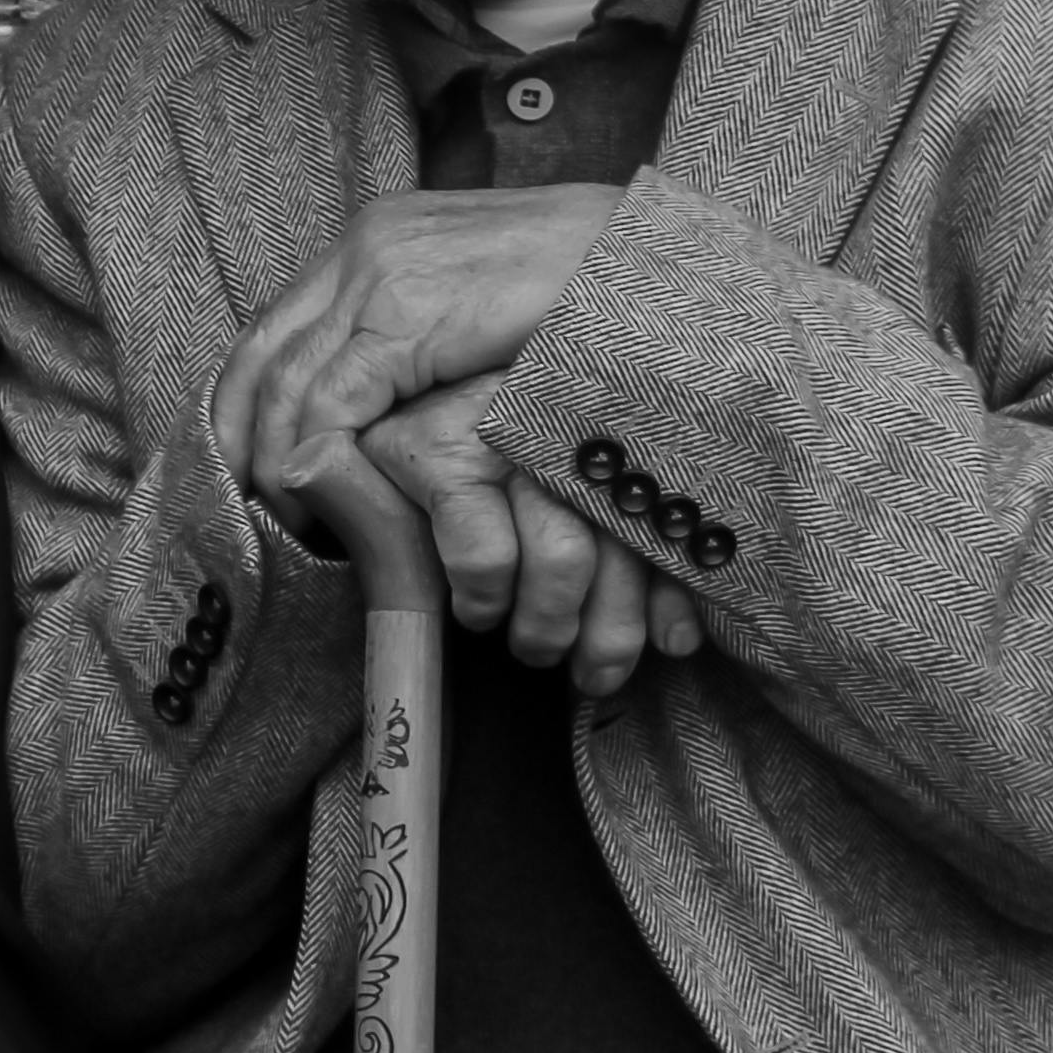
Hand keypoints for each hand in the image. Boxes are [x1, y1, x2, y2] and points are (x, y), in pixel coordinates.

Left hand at [215, 187, 619, 494]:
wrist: (663, 259)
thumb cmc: (594, 292)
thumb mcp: (485, 311)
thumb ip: (424, 344)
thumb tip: (368, 414)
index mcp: (380, 240)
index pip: (275, 329)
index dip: (240, 406)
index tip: (239, 467)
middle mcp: (366, 246)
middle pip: (261, 353)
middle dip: (238, 438)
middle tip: (242, 506)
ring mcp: (384, 271)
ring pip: (286, 381)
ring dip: (274, 459)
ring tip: (289, 520)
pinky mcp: (411, 309)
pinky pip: (334, 394)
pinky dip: (315, 451)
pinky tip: (324, 498)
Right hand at [356, 376, 708, 695]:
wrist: (376, 384)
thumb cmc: (484, 459)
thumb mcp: (568, 491)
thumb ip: (628, 552)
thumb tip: (676, 637)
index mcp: (609, 427)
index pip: (663, 518)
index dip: (675, 590)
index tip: (672, 642)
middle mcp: (566, 424)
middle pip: (622, 547)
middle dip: (611, 631)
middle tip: (588, 668)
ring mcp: (504, 437)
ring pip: (563, 558)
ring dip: (549, 625)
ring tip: (533, 646)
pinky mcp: (442, 455)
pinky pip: (485, 556)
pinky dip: (486, 599)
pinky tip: (477, 610)